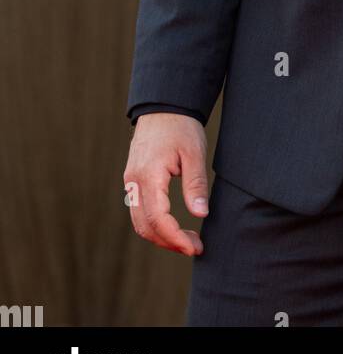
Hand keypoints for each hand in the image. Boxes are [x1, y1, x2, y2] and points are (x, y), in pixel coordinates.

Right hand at [123, 113, 209, 255]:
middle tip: (195, 246)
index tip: (194, 247)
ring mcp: (131, 182)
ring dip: (161, 236)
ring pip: (140, 222)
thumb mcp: (194, 153)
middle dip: (169, 242)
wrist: (163, 107)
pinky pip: (139, 211)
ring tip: (187, 240)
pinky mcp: (134, 181)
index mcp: (148, 175)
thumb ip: (195, 184)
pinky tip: (174, 226)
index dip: (175, 238)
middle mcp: (134, 182)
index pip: (158, 219)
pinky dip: (155, 224)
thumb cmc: (181, 127)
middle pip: (145, 227)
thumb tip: (200, 214)